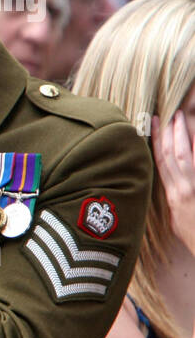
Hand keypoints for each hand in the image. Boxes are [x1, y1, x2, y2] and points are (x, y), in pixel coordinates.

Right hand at [153, 113, 194, 254]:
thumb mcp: (176, 222)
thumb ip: (175, 202)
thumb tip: (172, 190)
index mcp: (173, 196)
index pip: (160, 162)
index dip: (155, 141)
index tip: (152, 124)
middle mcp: (183, 188)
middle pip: (173, 155)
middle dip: (170, 133)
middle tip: (170, 114)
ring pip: (186, 156)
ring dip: (182, 136)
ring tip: (180, 119)